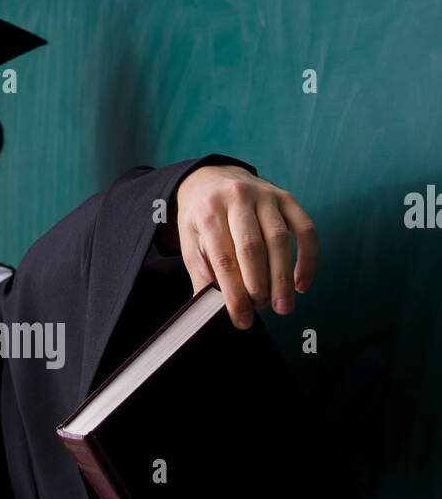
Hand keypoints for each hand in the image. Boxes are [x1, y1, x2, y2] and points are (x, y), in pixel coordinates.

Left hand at [173, 164, 318, 329]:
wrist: (213, 179)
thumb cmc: (202, 219)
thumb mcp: (191, 242)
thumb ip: (202, 275)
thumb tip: (211, 311)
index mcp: (209, 211)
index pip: (224, 258)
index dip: (234, 293)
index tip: (241, 319)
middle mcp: (238, 198)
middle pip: (252, 247)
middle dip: (259, 285)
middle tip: (262, 311)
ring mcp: (265, 195)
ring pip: (279, 239)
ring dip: (283, 277)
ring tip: (283, 306)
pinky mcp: (287, 197)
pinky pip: (305, 229)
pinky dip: (307, 258)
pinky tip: (301, 283)